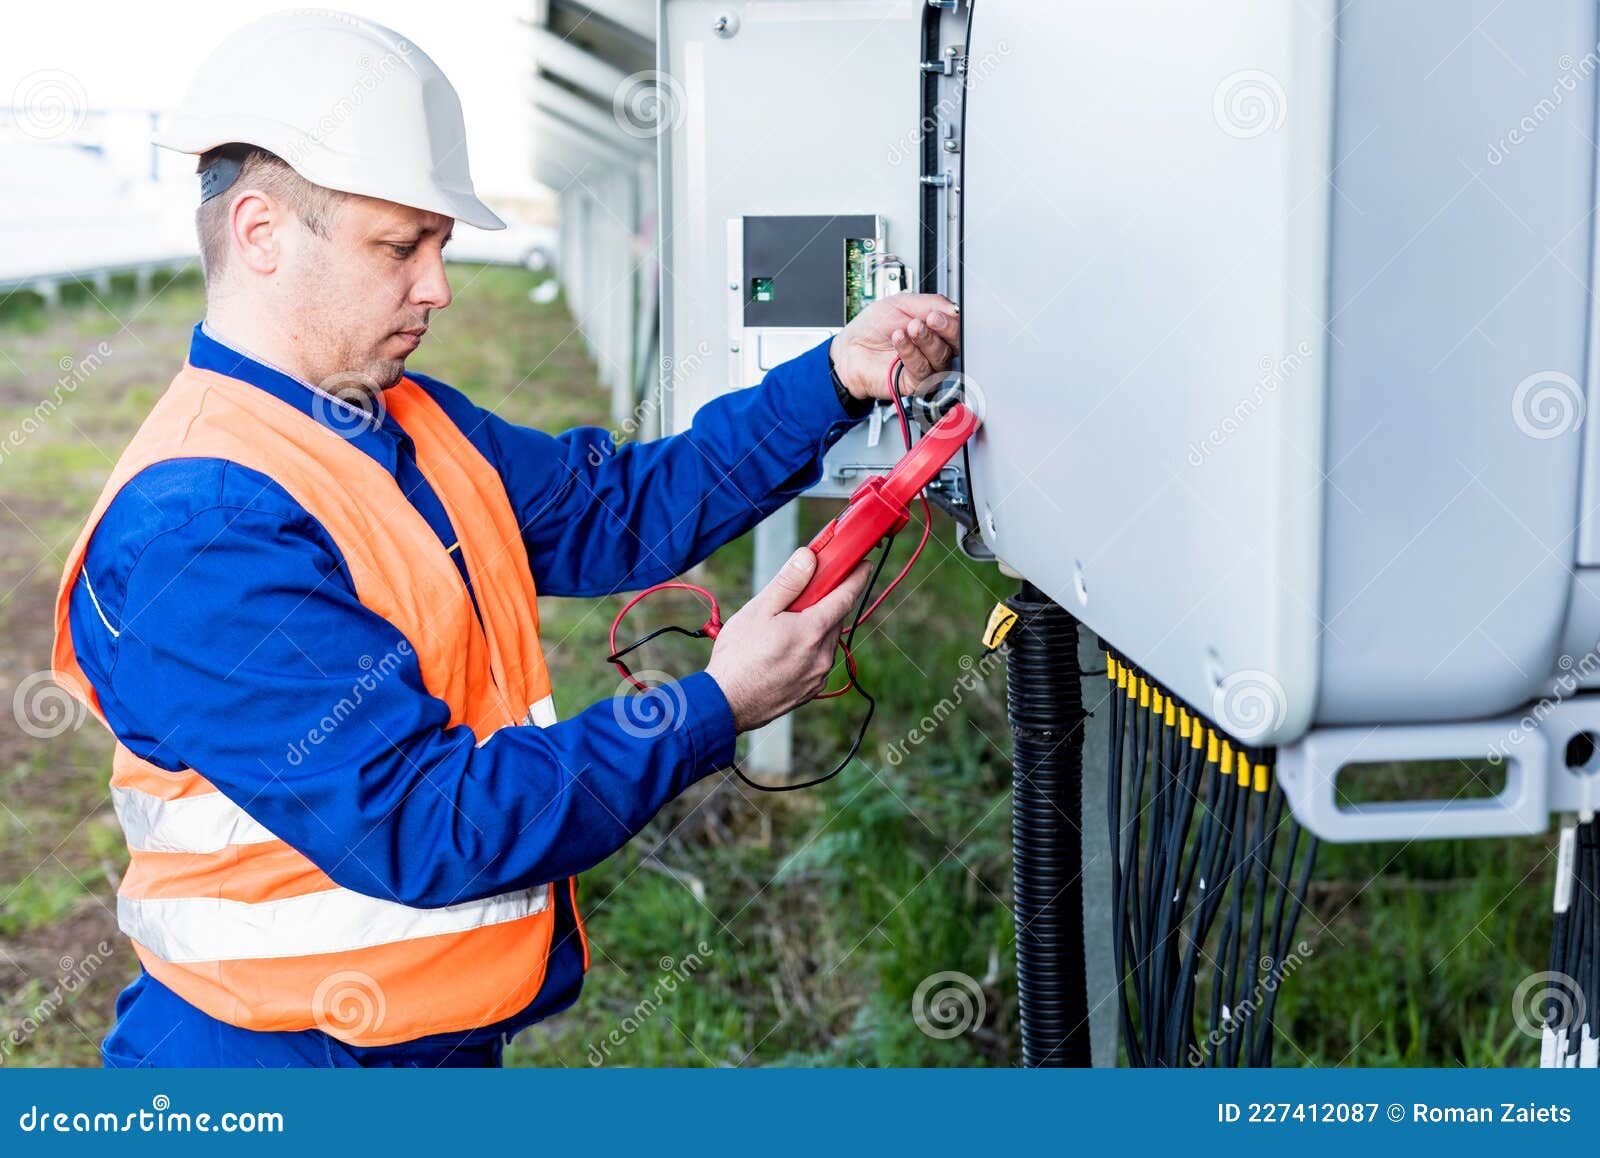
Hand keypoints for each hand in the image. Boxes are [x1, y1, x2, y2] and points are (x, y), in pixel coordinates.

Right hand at [704, 548, 872, 732]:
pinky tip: (782, 649)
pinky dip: (808, 648)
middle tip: (803, 592)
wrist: (726, 704)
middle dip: (824, 601)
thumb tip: (809, 557)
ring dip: (814, 626)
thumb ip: (788, 582)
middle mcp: (823, 654)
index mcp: (813, 630)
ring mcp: (819, 675)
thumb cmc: (738, 656)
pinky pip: (817, 660)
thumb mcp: (759, 610)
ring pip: (826, 639)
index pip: (846, 595)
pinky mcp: (812, 690)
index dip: (857, 576)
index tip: (863, 563)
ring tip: (781, 627)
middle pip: (834, 617)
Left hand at [828, 293, 960, 403]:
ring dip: (926, 340)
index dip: (952, 319)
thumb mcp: (901, 303)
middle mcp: (934, 348)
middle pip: (956, 343)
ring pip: (941, 357)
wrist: (851, 348)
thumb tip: (954, 308)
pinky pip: (922, 369)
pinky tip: (899, 339)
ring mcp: (926, 366)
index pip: (957, 326)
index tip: (939, 312)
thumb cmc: (873, 327)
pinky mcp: (915, 382)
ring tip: (909, 327)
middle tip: (931, 319)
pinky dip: (911, 352)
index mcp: (935, 328)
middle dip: (945, 329)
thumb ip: (929, 304)